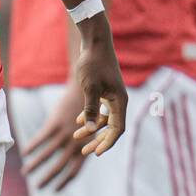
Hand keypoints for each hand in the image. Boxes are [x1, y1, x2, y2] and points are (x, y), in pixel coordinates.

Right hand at [22, 80, 86, 190]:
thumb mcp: (90, 131)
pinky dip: (31, 147)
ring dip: (35, 165)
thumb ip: (81, 145)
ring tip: (25, 174)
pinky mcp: (55, 123)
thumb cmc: (90, 111)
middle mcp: (75, 144)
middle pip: (59, 167)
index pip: (74, 171)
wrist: (88, 89)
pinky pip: (40, 139)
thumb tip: (70, 156)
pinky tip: (23, 153)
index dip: (64, 182)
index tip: (55, 191)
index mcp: (85, 148)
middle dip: (47, 178)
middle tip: (37, 188)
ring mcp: (64, 134)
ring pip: (46, 154)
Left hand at [72, 16, 127, 158]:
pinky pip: (100, 110)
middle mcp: (119, 100)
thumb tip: (91, 130)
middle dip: (98, 140)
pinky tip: (78, 121)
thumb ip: (91, 109)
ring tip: (76, 136)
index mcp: (120, 101)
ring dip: (92, 129)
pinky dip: (91, 116)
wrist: (95, 42)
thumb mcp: (89, 87)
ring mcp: (112, 96)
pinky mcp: (105, 91)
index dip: (107, 143)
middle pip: (112, 128)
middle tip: (84, 151)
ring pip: (105, 120)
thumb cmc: (93, 63)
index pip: (118, 129)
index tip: (95, 153)